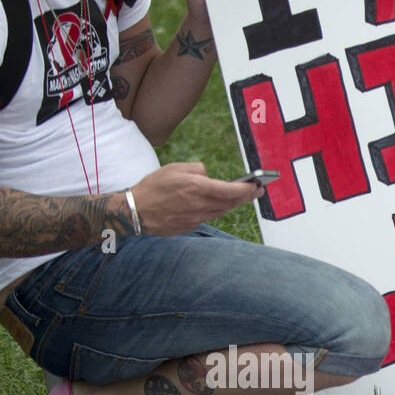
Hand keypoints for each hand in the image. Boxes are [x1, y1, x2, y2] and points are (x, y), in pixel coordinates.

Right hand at [132, 161, 263, 235]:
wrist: (136, 212)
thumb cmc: (153, 186)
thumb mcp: (174, 168)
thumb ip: (196, 169)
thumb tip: (208, 176)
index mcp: (197, 188)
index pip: (231, 191)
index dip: (247, 190)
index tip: (258, 186)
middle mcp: (200, 206)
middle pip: (230, 203)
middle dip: (246, 197)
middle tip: (257, 191)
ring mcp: (195, 219)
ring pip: (221, 212)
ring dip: (232, 204)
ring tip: (241, 197)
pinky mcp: (189, 226)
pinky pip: (208, 217)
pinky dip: (216, 210)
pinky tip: (217, 205)